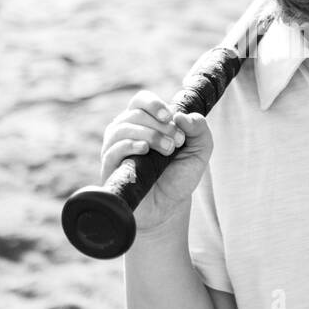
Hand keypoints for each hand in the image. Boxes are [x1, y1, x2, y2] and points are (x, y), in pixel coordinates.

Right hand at [100, 90, 212, 230]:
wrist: (169, 208)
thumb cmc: (180, 176)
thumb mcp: (199, 151)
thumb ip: (199, 129)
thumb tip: (181, 115)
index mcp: (145, 123)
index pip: (140, 101)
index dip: (153, 104)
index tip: (169, 117)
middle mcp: (126, 132)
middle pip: (134, 113)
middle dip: (159, 125)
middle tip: (177, 142)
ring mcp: (115, 149)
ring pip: (122, 128)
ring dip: (149, 134)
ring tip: (168, 150)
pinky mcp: (109, 168)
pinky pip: (112, 149)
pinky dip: (130, 144)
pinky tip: (145, 150)